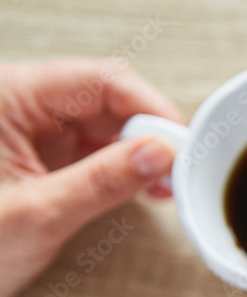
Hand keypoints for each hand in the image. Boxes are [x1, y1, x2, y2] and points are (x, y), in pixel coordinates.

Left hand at [0, 58, 180, 296]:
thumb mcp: (38, 215)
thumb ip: (104, 181)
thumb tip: (160, 154)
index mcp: (6, 97)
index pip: (100, 81)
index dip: (149, 108)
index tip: (180, 144)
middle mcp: (18, 106)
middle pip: (107, 100)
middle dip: (149, 134)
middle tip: (180, 170)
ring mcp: (28, 132)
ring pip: (105, 125)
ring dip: (140, 153)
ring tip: (166, 185)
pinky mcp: (37, 158)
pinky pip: (93, 150)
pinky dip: (123, 169)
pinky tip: (146, 188)